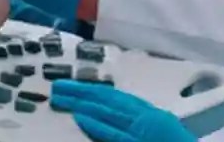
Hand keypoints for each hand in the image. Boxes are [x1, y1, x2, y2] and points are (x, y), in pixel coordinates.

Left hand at [50, 81, 197, 141]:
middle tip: (59, 87)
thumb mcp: (163, 138)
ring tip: (63, 96)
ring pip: (109, 113)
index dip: (97, 92)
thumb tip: (118, 128)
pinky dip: (99, 125)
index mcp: (156, 119)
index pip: (122, 101)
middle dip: (84, 93)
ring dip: (84, 103)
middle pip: (111, 102)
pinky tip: (81, 118)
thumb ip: (146, 130)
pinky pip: (116, 135)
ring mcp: (145, 133)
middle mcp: (150, 120)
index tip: (78, 87)